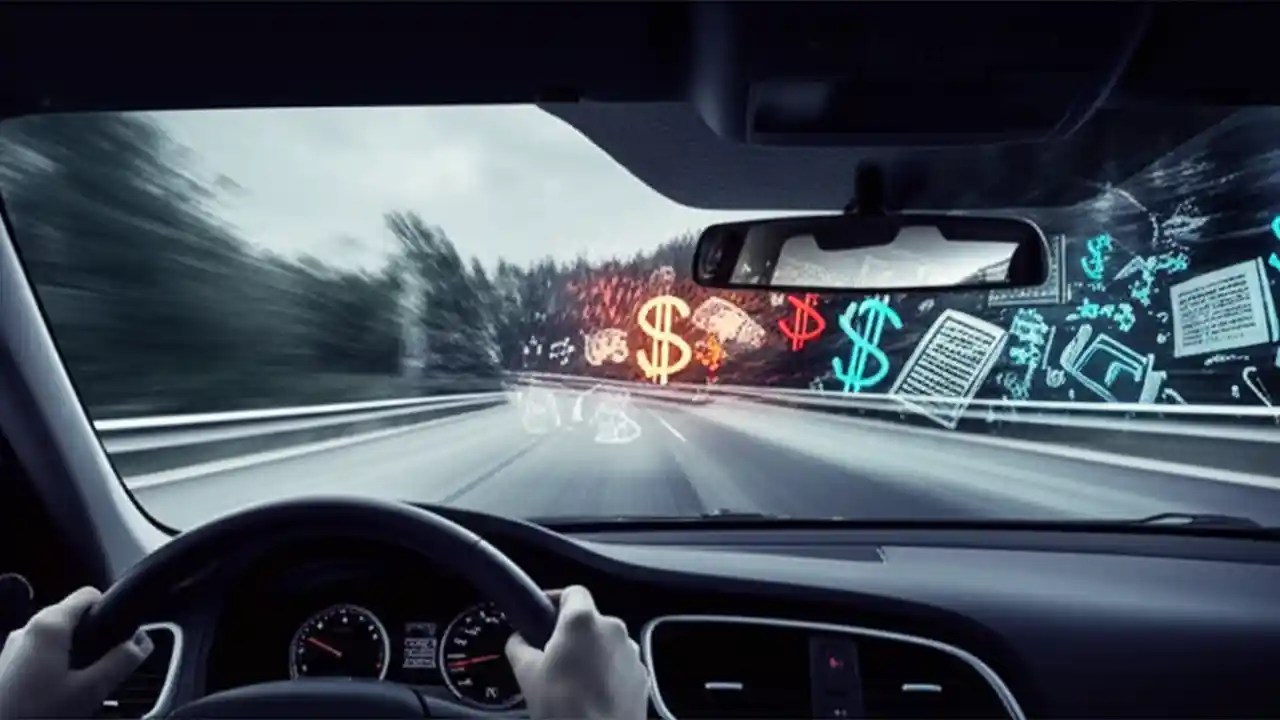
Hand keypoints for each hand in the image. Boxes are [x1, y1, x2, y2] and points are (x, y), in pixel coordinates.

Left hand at [0, 587, 152, 718]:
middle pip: (74, 618)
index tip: (119, 639)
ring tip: (77, 688)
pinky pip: (39, 654)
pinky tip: (53, 695)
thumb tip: (142, 642)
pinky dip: (53, 666)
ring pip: (57, 638)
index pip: (90, 595)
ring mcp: (12, 646)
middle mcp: (27, 628)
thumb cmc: (33, 713)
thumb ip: (121, 661)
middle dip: (93, 640)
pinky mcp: (5, 664)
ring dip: (73, 656)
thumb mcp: (89, 690)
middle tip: (100, 672)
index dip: (111, 612)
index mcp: (49, 625)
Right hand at [505, 586, 648, 719]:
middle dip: (572, 633)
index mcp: (583, 620)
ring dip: (592, 652)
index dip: (556, 600)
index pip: (572, 592)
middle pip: (590, 619)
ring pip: (606, 641)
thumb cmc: (560, 705)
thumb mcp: (526, 673)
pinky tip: (595, 692)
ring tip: (575, 679)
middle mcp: (613, 627)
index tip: (542, 617)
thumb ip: (519, 645)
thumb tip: (520, 638)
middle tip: (553, 656)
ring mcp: (632, 651)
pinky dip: (608, 670)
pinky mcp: (643, 674)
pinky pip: (620, 662)